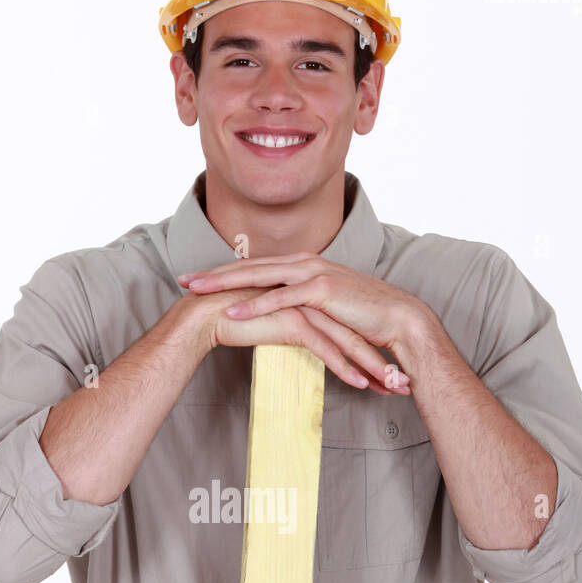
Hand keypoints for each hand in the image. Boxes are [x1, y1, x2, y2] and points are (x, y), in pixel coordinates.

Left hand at [179, 252, 434, 387]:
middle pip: (250, 266)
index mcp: (303, 265)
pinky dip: (256, 304)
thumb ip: (302, 307)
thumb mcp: (325, 310)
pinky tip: (232, 311)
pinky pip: (282, 298)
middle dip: (214, 273)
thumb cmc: (364, 318)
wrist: (398, 319)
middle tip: (183, 280)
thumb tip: (282, 317)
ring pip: (260, 277)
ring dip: (226, 284)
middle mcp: (305, 263)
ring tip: (197, 292)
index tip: (196, 279)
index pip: (256, 267)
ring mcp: (314, 273)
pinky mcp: (323, 291)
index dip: (224, 273)